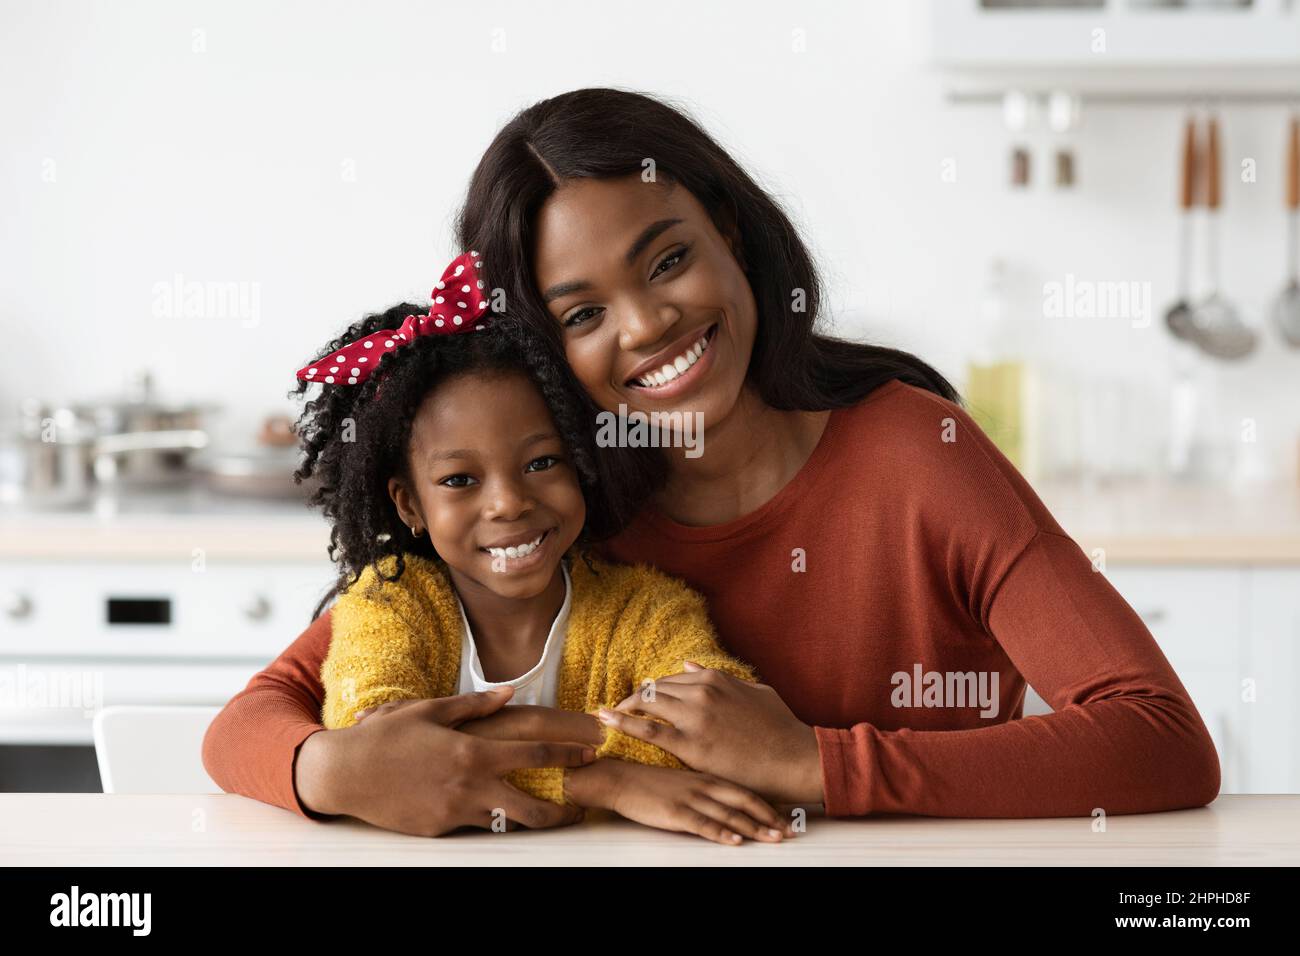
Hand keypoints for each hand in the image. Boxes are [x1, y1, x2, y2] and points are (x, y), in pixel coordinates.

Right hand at [295, 687, 596, 836]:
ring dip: (528, 818)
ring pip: (505, 823)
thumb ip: (474, 705)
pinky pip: (472, 826)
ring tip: (549, 813)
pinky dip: (487, 818)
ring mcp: (454, 813)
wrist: (343, 774)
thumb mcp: (430, 710)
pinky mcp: (439, 830)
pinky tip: (495, 809)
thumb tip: (509, 693)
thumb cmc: (385, 736)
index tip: (589, 754)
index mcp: (472, 752)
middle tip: (581, 806)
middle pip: (532, 808)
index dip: (567, 754)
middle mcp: (469, 787)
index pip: (534, 753)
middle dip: (563, 810)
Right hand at [578, 760, 792, 845]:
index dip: (769, 802)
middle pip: (745, 800)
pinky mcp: (675, 810)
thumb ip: (706, 777)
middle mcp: (704, 783)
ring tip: (775, 838)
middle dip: (771, 817)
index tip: (789, 815)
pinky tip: (735, 841)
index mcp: (707, 773)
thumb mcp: (683, 772)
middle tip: (791, 831)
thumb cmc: (649, 776)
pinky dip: (722, 833)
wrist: (618, 777)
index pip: (745, 787)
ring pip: (730, 813)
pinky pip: (703, 824)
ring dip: (756, 827)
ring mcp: (691, 797)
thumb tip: (726, 790)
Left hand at [603, 662, 823, 803]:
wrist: (794, 759)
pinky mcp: (691, 744)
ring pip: (646, 704)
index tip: (639, 699)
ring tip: (606, 716)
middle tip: (616, 709)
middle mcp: (701, 692)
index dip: (652, 690)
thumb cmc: (781, 728)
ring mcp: (694, 717)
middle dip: (633, 699)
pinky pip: (648, 730)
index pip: (671, 679)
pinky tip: (605, 721)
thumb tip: (691, 665)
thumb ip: (723, 679)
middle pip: (653, 690)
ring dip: (623, 708)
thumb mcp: (755, 691)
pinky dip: (623, 723)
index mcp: (715, 679)